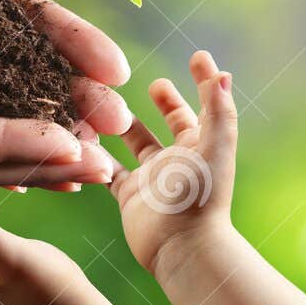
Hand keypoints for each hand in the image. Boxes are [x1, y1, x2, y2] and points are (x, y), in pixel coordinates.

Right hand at [110, 51, 237, 273]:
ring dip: (122, 123)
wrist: (181, 248)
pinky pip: (108, 169)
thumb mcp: (214, 145)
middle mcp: (178, 159)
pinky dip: (96, 154)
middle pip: (171, 123)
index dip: (202, 81)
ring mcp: (153, 177)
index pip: (203, 106)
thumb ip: (219, 108)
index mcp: (202, 145)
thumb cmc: (202, 196)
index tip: (196, 56)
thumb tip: (223, 73)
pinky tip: (81, 134)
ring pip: (134, 143)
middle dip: (164, 101)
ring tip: (103, 99)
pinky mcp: (129, 195)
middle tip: (153, 83)